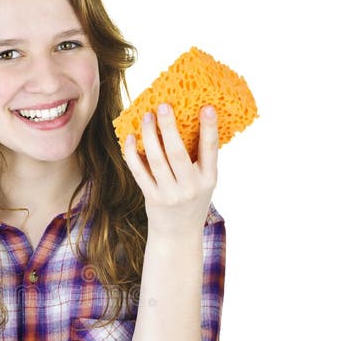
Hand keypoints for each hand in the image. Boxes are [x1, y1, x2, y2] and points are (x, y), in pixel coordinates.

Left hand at [123, 103, 218, 236]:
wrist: (178, 234)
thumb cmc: (192, 199)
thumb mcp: (204, 181)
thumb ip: (199, 158)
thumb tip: (188, 119)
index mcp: (209, 179)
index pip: (210, 150)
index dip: (209, 128)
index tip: (207, 107)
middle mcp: (190, 187)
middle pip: (177, 153)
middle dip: (170, 128)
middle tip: (164, 106)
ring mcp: (170, 194)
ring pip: (156, 160)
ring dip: (150, 136)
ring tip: (147, 116)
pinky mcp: (152, 198)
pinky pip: (139, 172)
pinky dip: (133, 154)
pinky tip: (130, 138)